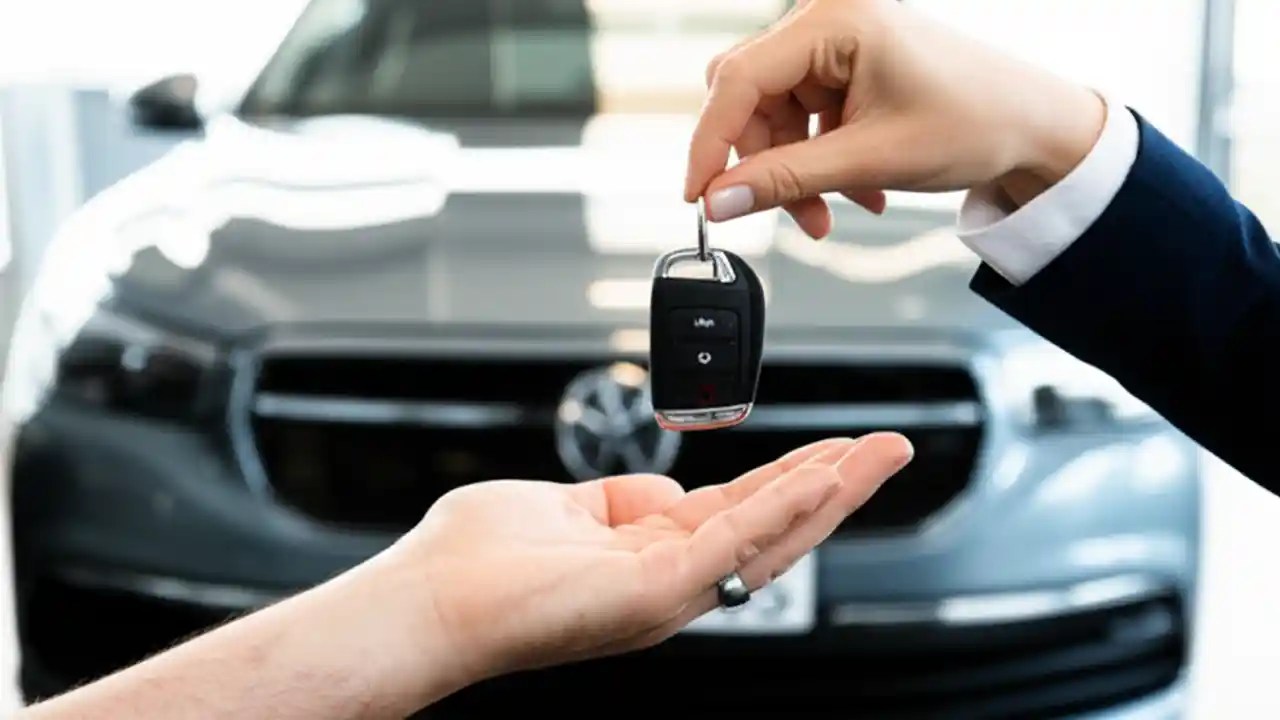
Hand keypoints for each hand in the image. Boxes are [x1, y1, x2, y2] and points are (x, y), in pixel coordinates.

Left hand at [385, 434, 910, 694]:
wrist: (428, 600)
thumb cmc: (476, 560)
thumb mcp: (564, 509)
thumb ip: (621, 502)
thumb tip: (662, 493)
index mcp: (650, 561)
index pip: (739, 517)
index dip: (791, 482)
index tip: (834, 451)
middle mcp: (670, 586)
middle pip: (772, 530)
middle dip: (836, 488)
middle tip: (890, 448)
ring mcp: (667, 596)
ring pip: (768, 538)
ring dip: (830, 494)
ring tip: (880, 455)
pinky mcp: (653, 594)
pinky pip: (731, 542)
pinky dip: (781, 507)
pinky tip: (822, 477)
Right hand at [685, 0, 1105, 237]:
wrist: (1037, 128)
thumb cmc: (978, 122)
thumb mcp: (870, 160)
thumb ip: (785, 180)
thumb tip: (718, 201)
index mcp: (836, 19)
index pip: (739, 80)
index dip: (711, 143)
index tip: (700, 196)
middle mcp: (830, 20)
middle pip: (751, 97)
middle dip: (760, 162)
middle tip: (773, 210)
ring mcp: (840, 45)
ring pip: (776, 117)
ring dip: (793, 172)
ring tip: (828, 213)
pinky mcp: (849, 70)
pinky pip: (805, 121)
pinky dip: (818, 162)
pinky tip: (854, 192)